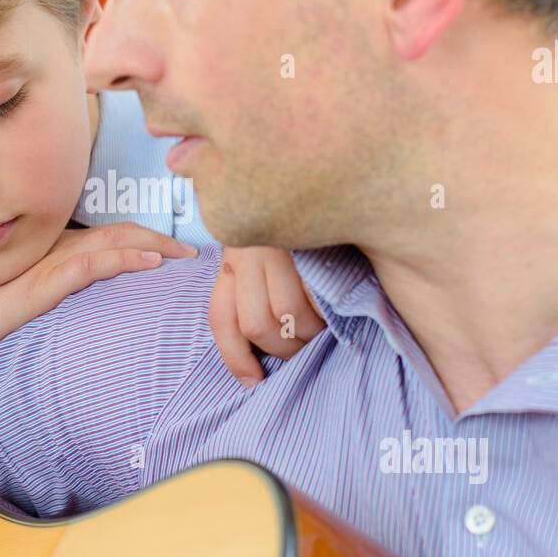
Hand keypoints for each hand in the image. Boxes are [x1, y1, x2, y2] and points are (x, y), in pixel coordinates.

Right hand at [0, 221, 198, 354]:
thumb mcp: (24, 296)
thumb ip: (51, 290)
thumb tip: (75, 299)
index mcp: (57, 250)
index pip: (111, 237)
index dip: (147, 239)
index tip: (179, 251)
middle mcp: (58, 249)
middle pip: (120, 234)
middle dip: (162, 240)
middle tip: (196, 252)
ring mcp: (50, 262)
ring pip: (112, 243)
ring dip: (153, 246)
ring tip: (184, 253)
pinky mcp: (42, 281)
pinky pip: (91, 265)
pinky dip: (124, 260)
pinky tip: (150, 262)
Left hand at [209, 246, 325, 386]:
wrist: (307, 176)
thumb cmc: (289, 232)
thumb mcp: (258, 257)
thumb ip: (252, 294)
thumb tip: (256, 355)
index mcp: (231, 258)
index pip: (221, 317)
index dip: (235, 358)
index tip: (253, 381)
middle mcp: (248, 251)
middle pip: (256, 324)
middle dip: (282, 349)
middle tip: (301, 349)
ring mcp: (279, 244)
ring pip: (289, 313)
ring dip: (309, 333)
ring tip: (323, 328)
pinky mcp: (311, 239)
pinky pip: (319, 295)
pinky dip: (328, 312)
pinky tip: (335, 309)